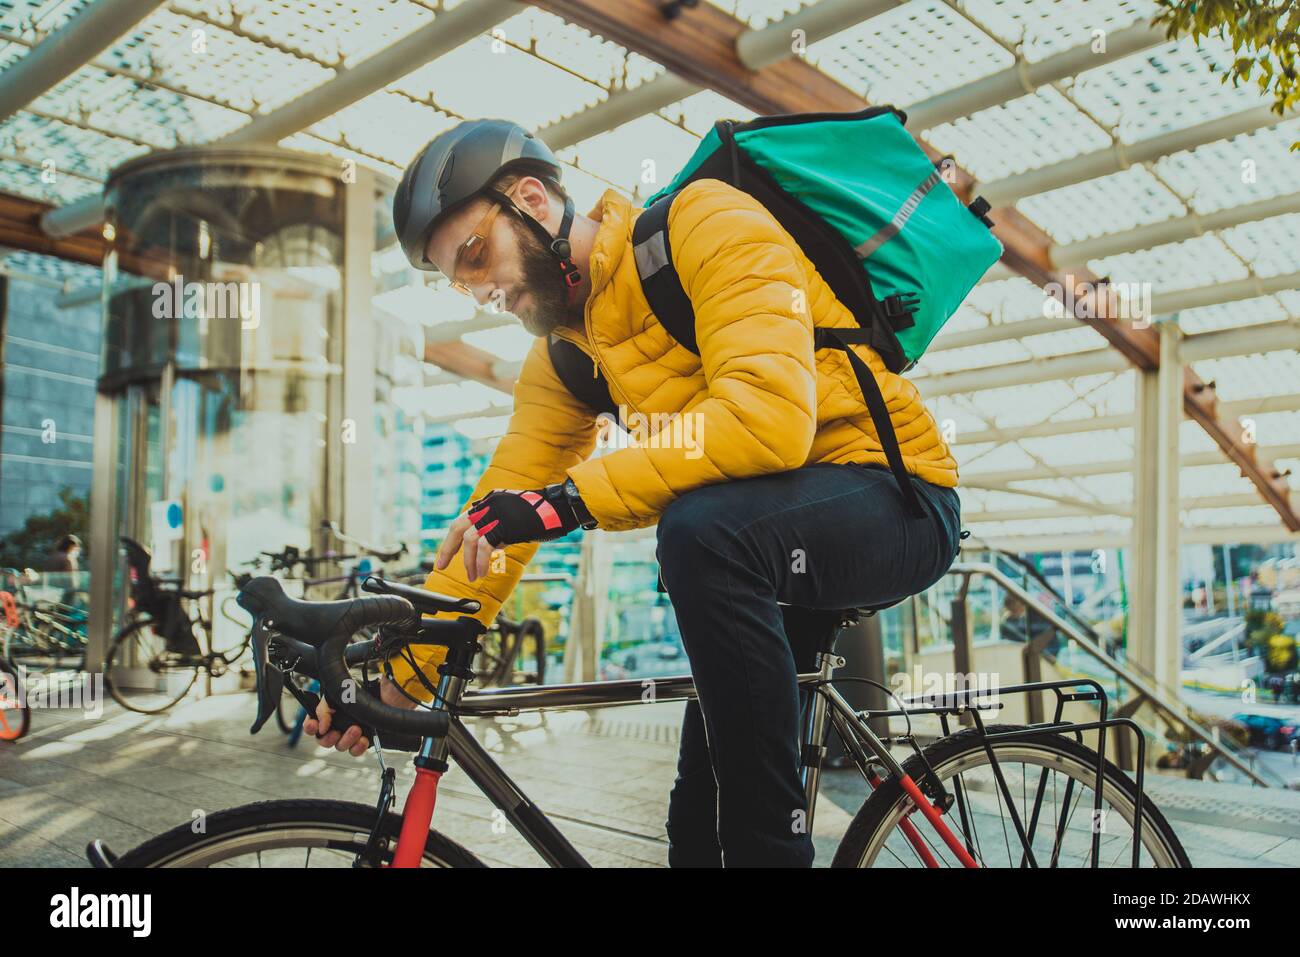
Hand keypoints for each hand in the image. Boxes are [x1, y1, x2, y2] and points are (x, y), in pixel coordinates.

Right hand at [303, 676, 414, 756]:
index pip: (313, 723)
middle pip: (323, 740)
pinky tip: (363, 740)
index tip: (314, 725)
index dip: (310, 726)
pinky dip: (358, 747)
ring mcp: (351, 733)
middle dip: (328, 737)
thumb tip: (321, 725)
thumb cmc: (366, 691)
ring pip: (339, 746)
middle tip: (336, 731)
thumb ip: (325, 707)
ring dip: (346, 740)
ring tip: (356, 729)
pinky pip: (355, 751)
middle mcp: (339, 724)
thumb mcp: (341, 692)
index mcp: (330, 711)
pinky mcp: (363, 740)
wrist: (392, 697)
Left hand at [436, 483, 587, 581]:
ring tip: (473, 576)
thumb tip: (485, 546)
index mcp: (489, 502)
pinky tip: (482, 573)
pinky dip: (481, 562)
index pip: (463, 521)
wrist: (559, 509)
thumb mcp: (513, 518)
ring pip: (470, 541)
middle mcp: (488, 505)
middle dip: (448, 549)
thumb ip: (497, 527)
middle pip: (458, 527)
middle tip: (441, 565)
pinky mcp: (503, 525)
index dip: (452, 539)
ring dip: (469, 562)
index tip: (446, 555)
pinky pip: (484, 547)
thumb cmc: (542, 516)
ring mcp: (495, 514)